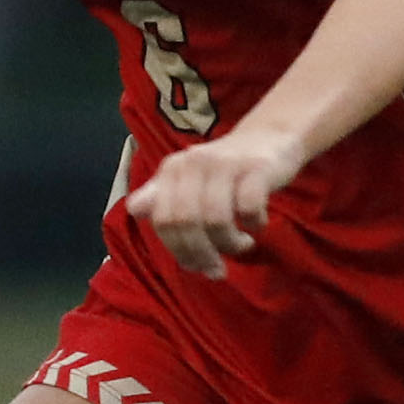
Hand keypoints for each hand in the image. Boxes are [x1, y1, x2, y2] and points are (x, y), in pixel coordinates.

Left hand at [128, 127, 300, 278]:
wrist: (269, 137)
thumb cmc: (226, 169)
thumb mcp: (189, 181)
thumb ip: (162, 198)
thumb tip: (134, 210)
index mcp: (172, 169)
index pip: (163, 221)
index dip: (178, 250)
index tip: (196, 265)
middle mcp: (194, 163)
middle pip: (186, 222)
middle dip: (202, 254)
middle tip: (218, 266)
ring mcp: (225, 164)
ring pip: (216, 219)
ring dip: (229, 243)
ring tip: (241, 244)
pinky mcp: (256, 168)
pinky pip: (249, 207)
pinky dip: (254, 223)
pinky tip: (257, 224)